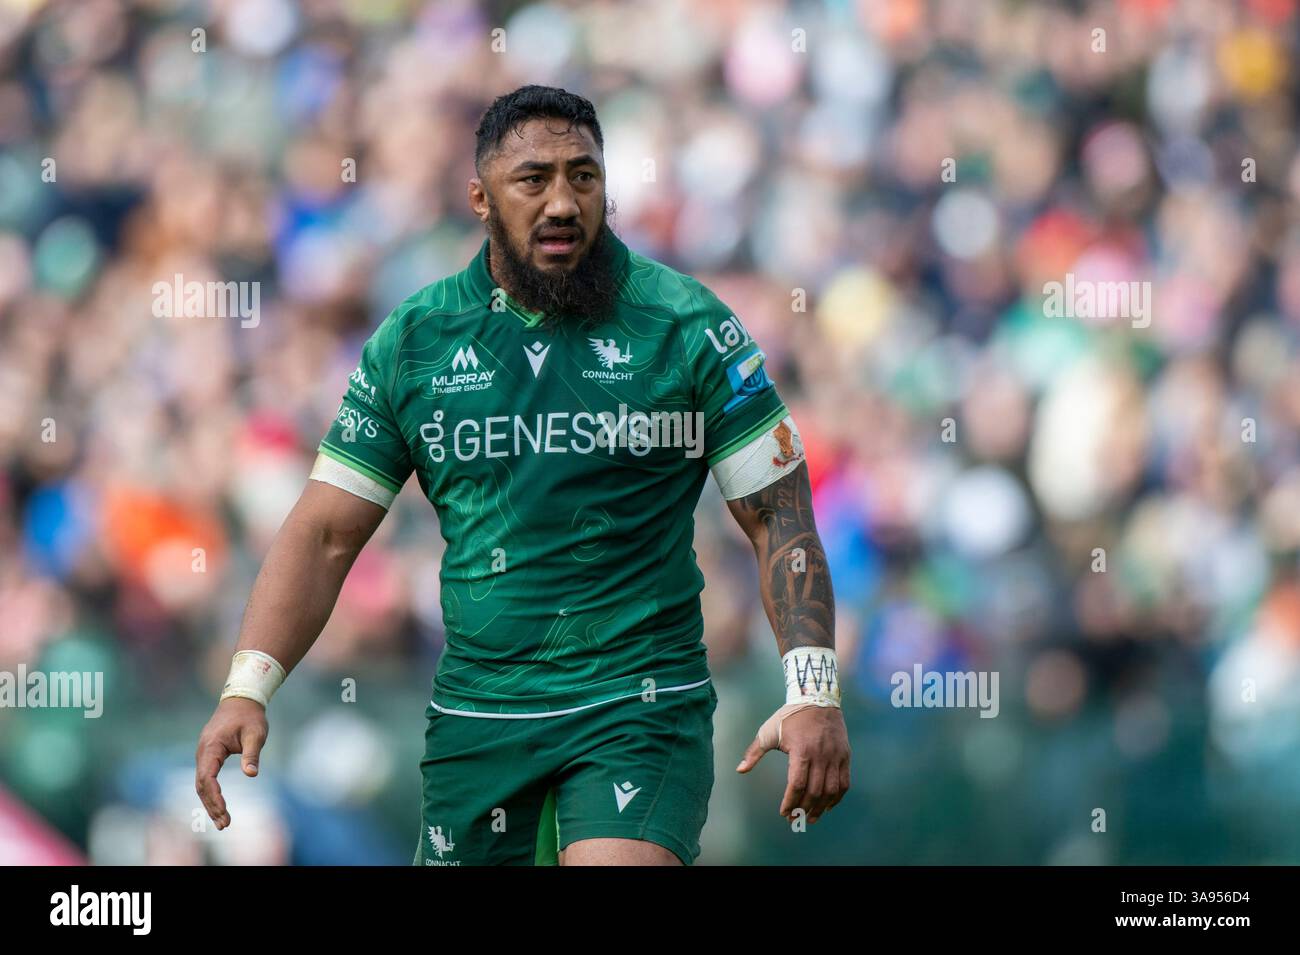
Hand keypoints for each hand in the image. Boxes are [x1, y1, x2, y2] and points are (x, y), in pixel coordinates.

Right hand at [195, 697, 268, 830]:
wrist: (242, 700)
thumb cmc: (250, 717)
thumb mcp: (256, 734)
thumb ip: (252, 754)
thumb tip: (251, 775)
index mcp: (211, 747)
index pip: (207, 778)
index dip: (214, 797)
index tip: (224, 811)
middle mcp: (202, 752)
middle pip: (201, 785)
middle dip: (212, 806)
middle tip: (225, 824)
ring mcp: (203, 754)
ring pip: (202, 784)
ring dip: (210, 803)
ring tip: (223, 822)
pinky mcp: (208, 756)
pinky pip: (205, 778)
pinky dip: (211, 793)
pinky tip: (219, 806)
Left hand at [736, 703, 849, 823]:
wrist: (817, 699)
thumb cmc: (789, 716)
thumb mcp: (768, 731)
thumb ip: (754, 752)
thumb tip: (739, 770)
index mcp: (801, 751)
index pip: (796, 785)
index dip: (790, 802)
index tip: (784, 813)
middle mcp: (821, 756)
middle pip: (814, 791)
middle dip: (804, 809)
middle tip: (795, 819)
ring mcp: (835, 757)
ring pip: (830, 791)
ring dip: (821, 808)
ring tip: (811, 818)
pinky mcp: (845, 756)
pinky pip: (844, 783)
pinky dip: (837, 798)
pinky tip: (828, 806)